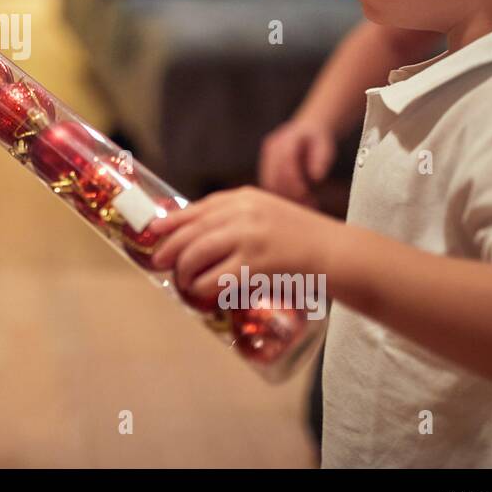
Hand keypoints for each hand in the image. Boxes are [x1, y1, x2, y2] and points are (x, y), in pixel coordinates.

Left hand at [149, 186, 337, 306]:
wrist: (338, 252)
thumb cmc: (304, 239)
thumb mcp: (268, 214)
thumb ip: (237, 219)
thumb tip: (199, 237)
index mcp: (244, 198)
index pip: (197, 208)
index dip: (172, 222)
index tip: (154, 231)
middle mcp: (242, 212)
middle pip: (191, 231)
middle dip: (170, 249)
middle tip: (160, 264)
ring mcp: (247, 237)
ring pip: (196, 255)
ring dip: (184, 273)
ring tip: (184, 283)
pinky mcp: (255, 263)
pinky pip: (215, 279)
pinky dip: (202, 288)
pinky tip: (202, 294)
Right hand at [257, 116, 336, 201]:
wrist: (307, 129)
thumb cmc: (318, 139)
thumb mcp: (325, 145)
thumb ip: (322, 159)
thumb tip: (316, 177)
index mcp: (287, 139)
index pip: (286, 162)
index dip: (295, 181)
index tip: (308, 196)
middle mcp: (272, 147)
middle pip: (274, 176)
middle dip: (289, 194)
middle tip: (308, 205)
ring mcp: (266, 157)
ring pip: (269, 183)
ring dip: (285, 198)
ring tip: (306, 205)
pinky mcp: (265, 167)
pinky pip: (269, 185)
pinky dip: (282, 196)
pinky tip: (298, 202)